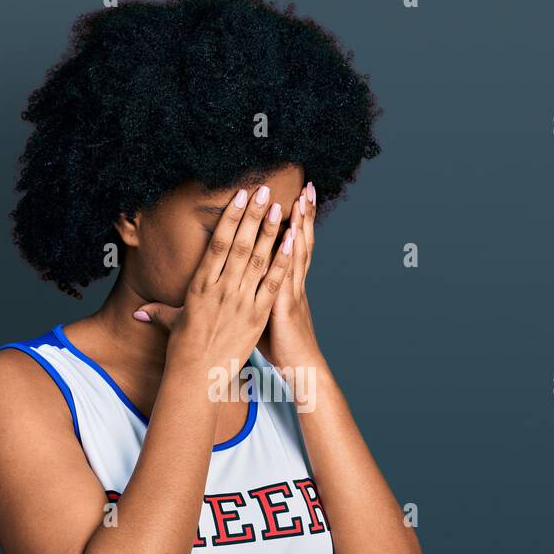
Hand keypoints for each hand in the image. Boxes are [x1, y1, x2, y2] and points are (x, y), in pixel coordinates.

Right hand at [135, 184, 295, 375]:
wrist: (198, 376)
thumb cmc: (184, 349)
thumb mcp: (172, 324)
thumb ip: (158, 311)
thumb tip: (138, 310)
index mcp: (200, 285)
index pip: (218, 244)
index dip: (230, 218)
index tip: (239, 197)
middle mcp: (221, 288)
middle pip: (240, 244)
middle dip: (252, 215)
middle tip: (263, 189)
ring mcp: (240, 301)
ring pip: (258, 259)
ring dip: (270, 231)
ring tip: (279, 207)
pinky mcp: (257, 315)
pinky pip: (273, 283)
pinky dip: (283, 261)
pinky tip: (292, 242)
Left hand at [257, 181, 319, 369]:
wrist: (300, 367)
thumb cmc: (281, 343)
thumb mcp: (266, 313)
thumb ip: (257, 293)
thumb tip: (246, 282)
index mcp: (287, 282)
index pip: (293, 245)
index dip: (296, 221)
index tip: (297, 196)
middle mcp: (293, 282)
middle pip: (300, 240)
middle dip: (303, 213)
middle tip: (307, 185)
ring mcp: (292, 291)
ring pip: (297, 251)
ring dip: (300, 224)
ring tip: (303, 197)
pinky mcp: (285, 305)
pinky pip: (287, 275)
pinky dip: (289, 254)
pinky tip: (291, 234)